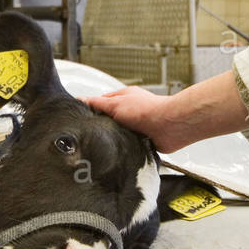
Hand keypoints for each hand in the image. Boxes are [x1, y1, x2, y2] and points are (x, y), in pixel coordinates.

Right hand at [84, 71, 248, 153]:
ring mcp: (137, 126)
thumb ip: (97, 104)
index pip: (101, 103)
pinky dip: (124, 148)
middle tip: (91, 135)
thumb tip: (80, 100)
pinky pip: (128, 145)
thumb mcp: (114, 104)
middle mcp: (130, 111)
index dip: (91, 111)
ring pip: (118, 134)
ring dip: (114, 139)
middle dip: (102, 127)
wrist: (168, 126)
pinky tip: (119, 150)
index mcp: (123, 98)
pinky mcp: (143, 139)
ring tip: (105, 144)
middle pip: (109, 120)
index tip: (80, 119)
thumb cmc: (145, 111)